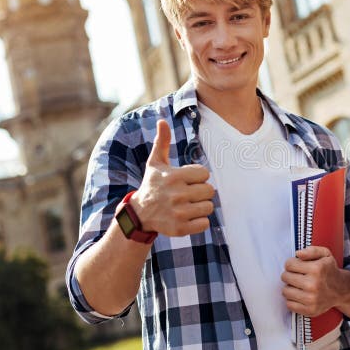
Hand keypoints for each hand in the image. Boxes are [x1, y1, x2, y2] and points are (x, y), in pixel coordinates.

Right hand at [130, 119, 214, 235]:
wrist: (140, 214)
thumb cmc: (152, 185)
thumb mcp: (155, 163)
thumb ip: (162, 142)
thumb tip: (162, 121)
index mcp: (174, 176)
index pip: (205, 174)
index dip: (197, 177)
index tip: (186, 180)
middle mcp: (176, 195)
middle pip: (210, 191)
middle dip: (201, 192)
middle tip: (188, 194)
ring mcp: (178, 213)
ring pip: (209, 207)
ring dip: (201, 206)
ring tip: (188, 205)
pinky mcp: (180, 229)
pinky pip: (205, 224)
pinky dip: (199, 221)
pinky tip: (187, 217)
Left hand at [281, 246, 343, 316]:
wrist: (341, 290)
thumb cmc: (329, 270)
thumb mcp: (325, 254)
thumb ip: (311, 250)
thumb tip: (298, 254)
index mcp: (317, 269)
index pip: (289, 265)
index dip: (291, 263)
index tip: (297, 265)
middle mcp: (313, 285)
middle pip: (285, 277)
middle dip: (289, 274)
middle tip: (298, 275)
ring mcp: (311, 299)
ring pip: (285, 291)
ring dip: (290, 287)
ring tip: (299, 285)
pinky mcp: (310, 310)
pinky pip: (289, 304)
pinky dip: (292, 300)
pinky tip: (300, 295)